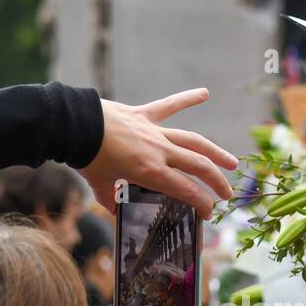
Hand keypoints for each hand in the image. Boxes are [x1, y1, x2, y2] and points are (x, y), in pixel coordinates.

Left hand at [79, 88, 238, 218]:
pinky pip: (170, 106)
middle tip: (228, 193)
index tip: (209, 213)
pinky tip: (204, 93)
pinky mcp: (144, 115)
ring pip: (194, 141)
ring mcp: (154, 131)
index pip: (186, 190)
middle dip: (217, 181)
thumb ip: (112, 200)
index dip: (202, 203)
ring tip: (231, 162)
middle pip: (198, 166)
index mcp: (150, 172)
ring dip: (215, 152)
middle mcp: (159, 151)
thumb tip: (116, 211)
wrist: (73, 127)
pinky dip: (187, 98)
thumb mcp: (100, 187)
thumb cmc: (86, 159)